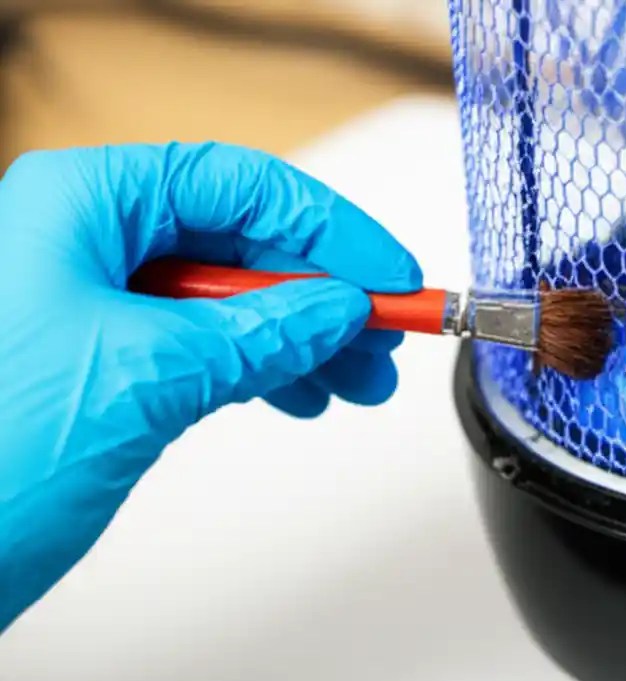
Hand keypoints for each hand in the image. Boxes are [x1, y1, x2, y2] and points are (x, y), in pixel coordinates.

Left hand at [0, 143, 421, 629]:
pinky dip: (261, 368)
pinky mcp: (101, 365)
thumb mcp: (146, 377)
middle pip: (238, 242)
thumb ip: (257, 334)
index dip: (327, 226)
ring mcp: (90, 305)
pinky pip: (204, 346)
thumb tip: (337, 307)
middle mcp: (83, 242)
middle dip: (322, 292)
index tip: (388, 274)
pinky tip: (300, 393)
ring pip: (228, 300)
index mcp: (80, 206)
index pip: (236, 185)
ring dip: (302, 337)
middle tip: (384, 335)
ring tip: (358, 380)